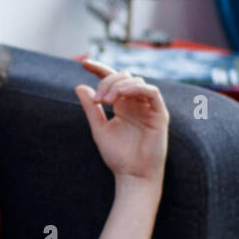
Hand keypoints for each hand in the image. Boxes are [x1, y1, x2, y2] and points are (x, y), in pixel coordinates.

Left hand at [74, 59, 169, 182]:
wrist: (133, 175)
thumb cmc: (118, 156)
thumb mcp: (99, 129)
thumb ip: (91, 109)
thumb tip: (79, 86)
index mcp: (122, 105)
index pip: (112, 79)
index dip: (99, 68)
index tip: (83, 63)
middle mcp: (136, 103)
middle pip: (122, 77)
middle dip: (107, 82)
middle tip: (99, 100)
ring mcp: (148, 107)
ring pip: (136, 81)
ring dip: (119, 86)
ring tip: (107, 100)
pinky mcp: (160, 114)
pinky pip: (151, 92)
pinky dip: (136, 88)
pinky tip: (122, 95)